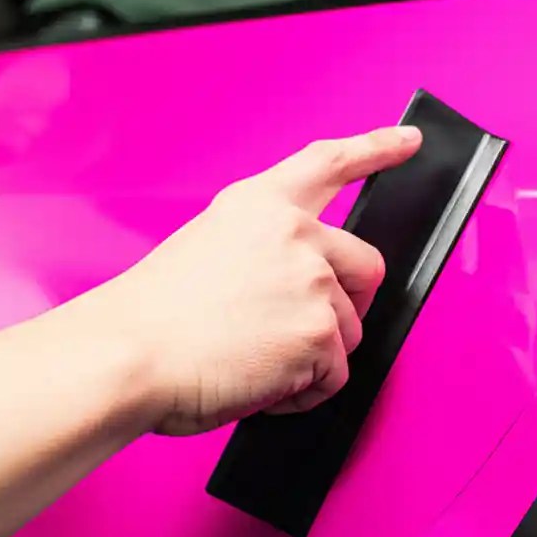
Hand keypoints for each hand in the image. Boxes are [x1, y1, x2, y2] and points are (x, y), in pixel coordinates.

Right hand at [84, 126, 421, 435]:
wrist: (128, 354)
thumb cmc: (151, 318)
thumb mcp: (208, 249)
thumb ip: (263, 251)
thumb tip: (295, 289)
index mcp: (260, 205)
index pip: (329, 163)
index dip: (376, 149)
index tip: (408, 142)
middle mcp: (296, 233)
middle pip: (367, 268)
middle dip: (347, 304)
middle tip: (300, 331)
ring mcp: (313, 281)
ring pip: (348, 333)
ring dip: (310, 358)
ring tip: (250, 359)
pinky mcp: (320, 332)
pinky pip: (333, 377)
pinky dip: (301, 394)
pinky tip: (257, 382)